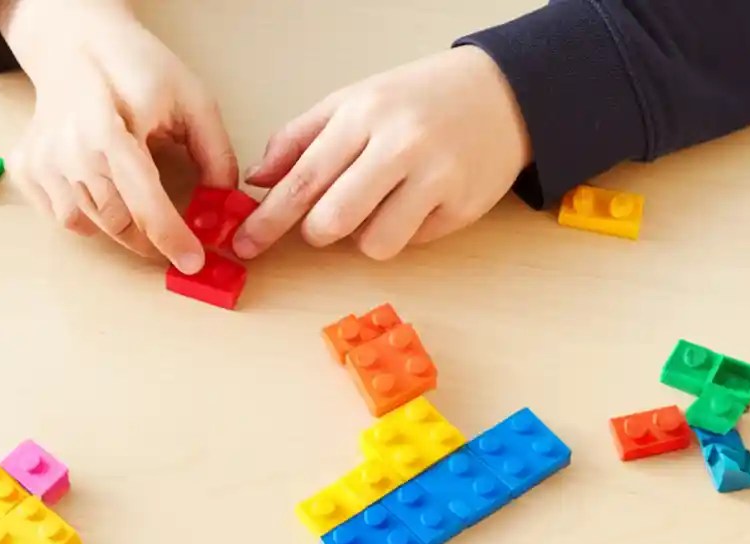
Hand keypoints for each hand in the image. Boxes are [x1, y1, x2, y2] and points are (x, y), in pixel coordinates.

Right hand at [0, 0, 236, 273]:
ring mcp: (42, 161)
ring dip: (121, 225)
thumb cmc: (132, 65)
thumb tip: (225, 202)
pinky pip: (63, 215)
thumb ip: (214, 152)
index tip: (193, 260)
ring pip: (89, 225)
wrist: (74, 41)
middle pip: (117, 223)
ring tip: (138, 197)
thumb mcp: (191, 98)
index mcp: (108, 131)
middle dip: (151, 240)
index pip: (145, 204)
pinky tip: (103, 186)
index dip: (172, 239)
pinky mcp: (26, 167)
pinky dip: (88, 215)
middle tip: (178, 240)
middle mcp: (67, 151)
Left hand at [234, 46, 530, 260]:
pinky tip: (418, 200)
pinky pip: (413, 243)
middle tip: (321, 223)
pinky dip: (405, 230)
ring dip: (364, 237)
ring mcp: (436, 178)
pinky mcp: (463, 207)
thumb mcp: (355, 101)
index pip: (303, 178)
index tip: (245, 244)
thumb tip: (260, 180)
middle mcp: (400, 145)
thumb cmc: (418, 98)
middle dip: (316, 232)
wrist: (503, 93)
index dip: (269, 219)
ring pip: (373, 244)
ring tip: (380, 205)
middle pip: (332, 220)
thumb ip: (301, 138)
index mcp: (364, 114)